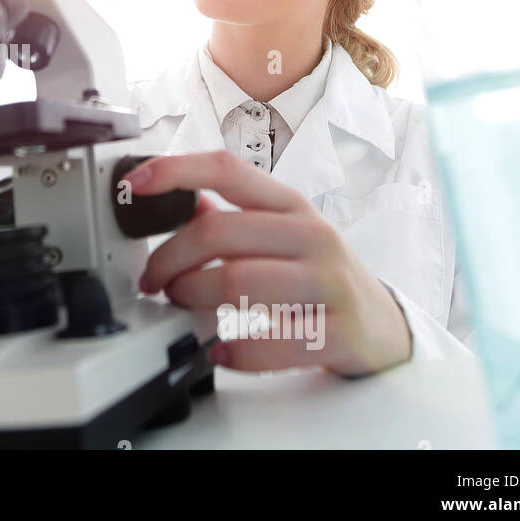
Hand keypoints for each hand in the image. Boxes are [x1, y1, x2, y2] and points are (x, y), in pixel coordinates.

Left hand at [123, 150, 412, 376]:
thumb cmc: (320, 276)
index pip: (228, 169)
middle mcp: (312, 236)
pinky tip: (220, 352)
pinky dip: (233, 351)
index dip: (176, 170)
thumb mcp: (281, 234)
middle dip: (169, 258)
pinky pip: (271, 342)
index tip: (135, 183)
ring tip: (184, 307)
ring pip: (236, 281)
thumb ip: (231, 217)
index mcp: (290, 205)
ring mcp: (328, 283)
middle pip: (218, 231)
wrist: (385, 328)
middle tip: (155, 280)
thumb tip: (172, 201)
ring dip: (192, 297)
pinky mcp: (338, 333)